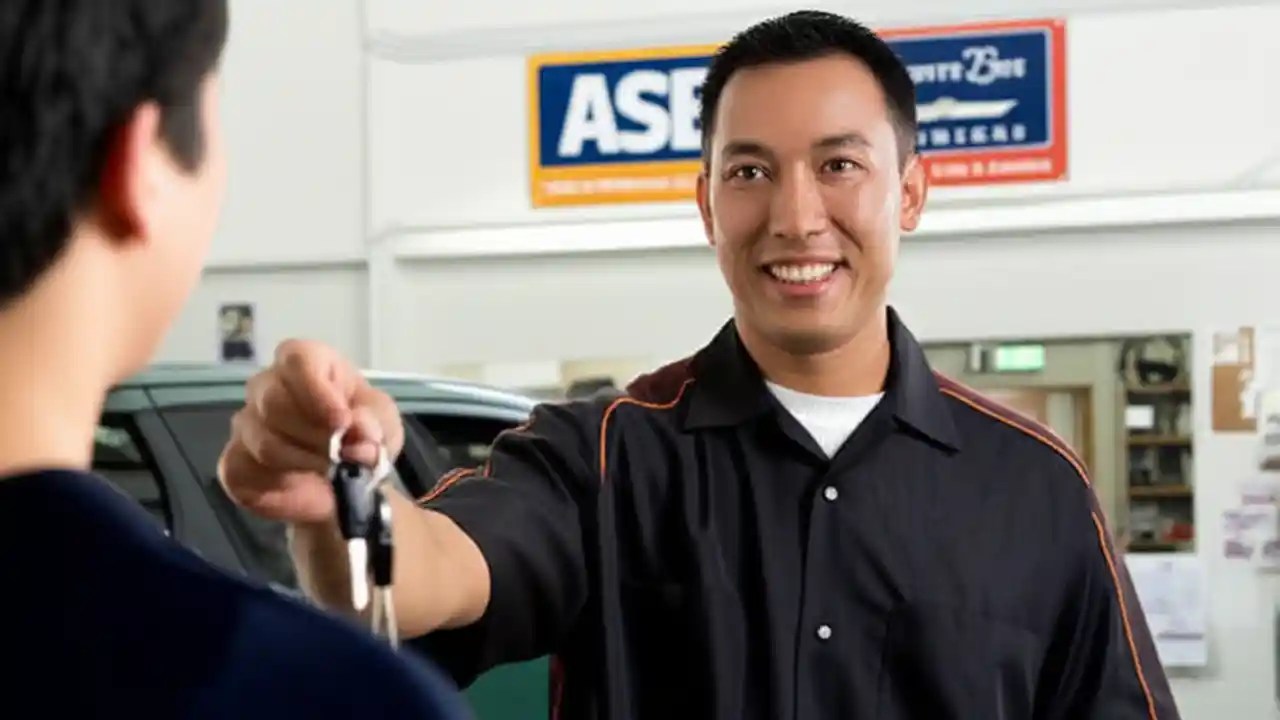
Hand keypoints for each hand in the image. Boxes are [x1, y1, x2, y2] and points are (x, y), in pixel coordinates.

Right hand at [217, 339, 404, 523]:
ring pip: (264, 442)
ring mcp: (245, 423)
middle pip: (274, 402)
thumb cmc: (360, 434)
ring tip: (332, 471)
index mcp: (306, 362)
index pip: (297, 360)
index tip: (342, 421)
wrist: (343, 483)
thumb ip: (374, 421)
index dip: (317, 390)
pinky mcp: (233, 462)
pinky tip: (302, 482)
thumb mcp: (384, 424)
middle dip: (316, 435)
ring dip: (305, 461)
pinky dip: (282, 484)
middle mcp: (267, 386)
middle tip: (343, 455)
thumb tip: (356, 429)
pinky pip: (247, 471)